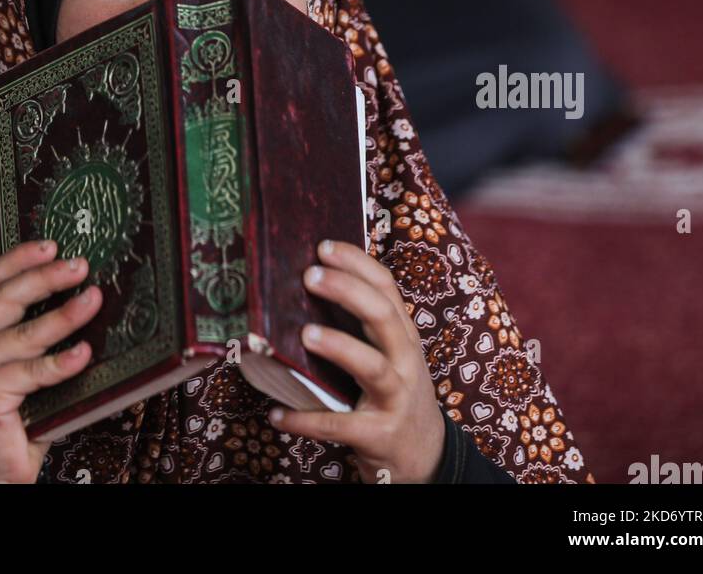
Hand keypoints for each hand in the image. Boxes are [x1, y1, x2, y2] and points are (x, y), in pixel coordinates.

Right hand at [0, 240, 101, 482]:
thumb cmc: (10, 416)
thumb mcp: (16, 366)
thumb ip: (31, 335)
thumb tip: (82, 295)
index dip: (20, 259)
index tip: (52, 245)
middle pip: (7, 298)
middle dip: (47, 278)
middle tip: (81, 267)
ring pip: (25, 335)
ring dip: (64, 316)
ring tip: (93, 301)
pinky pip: (30, 373)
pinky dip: (60, 363)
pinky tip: (83, 353)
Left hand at [267, 239, 446, 483]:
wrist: (425, 455)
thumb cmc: (394, 392)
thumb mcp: (391, 354)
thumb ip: (362, 325)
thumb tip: (311, 285)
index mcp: (404, 335)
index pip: (386, 288)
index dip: (357, 263)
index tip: (323, 246)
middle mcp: (405, 361)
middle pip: (382, 316)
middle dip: (347, 292)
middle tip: (310, 275)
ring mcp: (395, 398)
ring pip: (371, 366)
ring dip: (338, 346)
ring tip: (304, 334)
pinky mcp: (379, 435)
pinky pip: (339, 426)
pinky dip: (305, 420)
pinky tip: (277, 414)